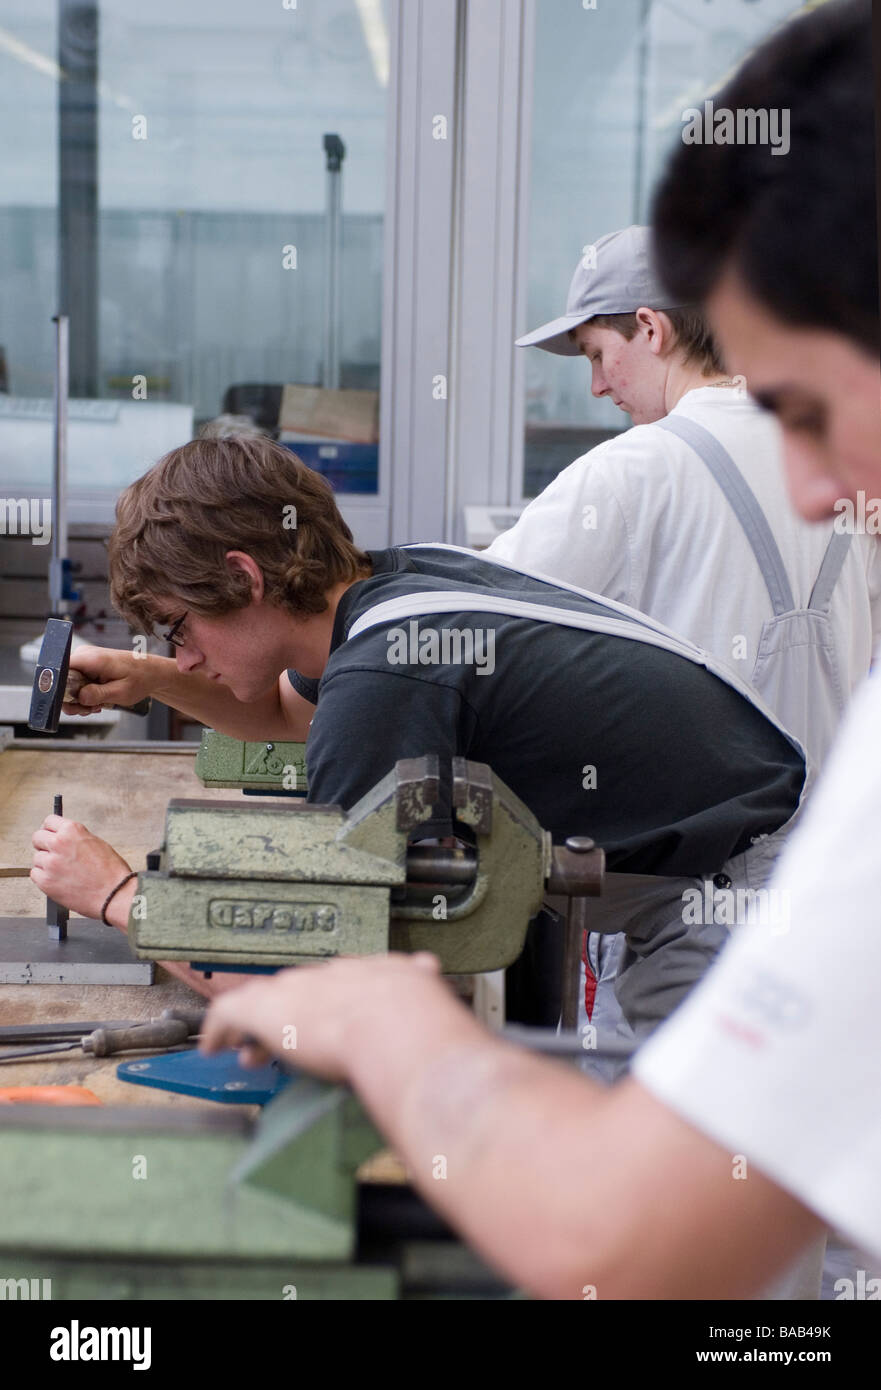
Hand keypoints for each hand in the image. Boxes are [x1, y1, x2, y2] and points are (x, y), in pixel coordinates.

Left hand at [31, 815, 133, 920]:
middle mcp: (59, 843)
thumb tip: (61, 838)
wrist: (114, 894)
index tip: (51, 835)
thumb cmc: (110, 871)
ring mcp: (50, 863)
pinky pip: (35, 875)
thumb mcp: (95, 843)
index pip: (49, 821)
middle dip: (44, 845)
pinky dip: (44, 878)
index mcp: (72, 830)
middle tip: (54, 854)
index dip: (51, 830)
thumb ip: (74, 838)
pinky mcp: (46, 881)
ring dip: (46, 864)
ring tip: (63, 871)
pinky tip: (58, 880)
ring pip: (37, 858)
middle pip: (37, 838)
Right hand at [63, 645, 152, 716]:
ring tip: (98, 705)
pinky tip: (98, 700)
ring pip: (68, 686)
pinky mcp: (86, 666)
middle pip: (62, 681)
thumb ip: (98, 694)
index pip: (59, 671)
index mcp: (90, 658)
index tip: (75, 703)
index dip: (60, 690)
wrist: (151, 672)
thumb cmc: (140, 679)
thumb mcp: (121, 692)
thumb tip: (79, 698)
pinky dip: (86, 695)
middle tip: (90, 709)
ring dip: (81, 700)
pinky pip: (77, 684)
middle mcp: (83, 656)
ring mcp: (84, 660)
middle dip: (74, 701)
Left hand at [200, 953, 444, 1081]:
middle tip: (276, 1046)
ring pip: (263, 1003)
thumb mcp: (423, 993)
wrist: (394, 1021)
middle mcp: (327, 975)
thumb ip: (419, 981)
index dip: (322, 1006)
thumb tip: (428, 967)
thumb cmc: (416, 1020)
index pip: (335, 984)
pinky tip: (213, 1047)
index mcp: (365, 971)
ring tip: (247, 1053)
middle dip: (286, 1020)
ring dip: (254, 1029)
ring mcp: (296, 988)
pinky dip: (218, 1030)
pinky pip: (228, 1013)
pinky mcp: (263, 1008)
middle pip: (296, 992)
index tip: (319, 1024)